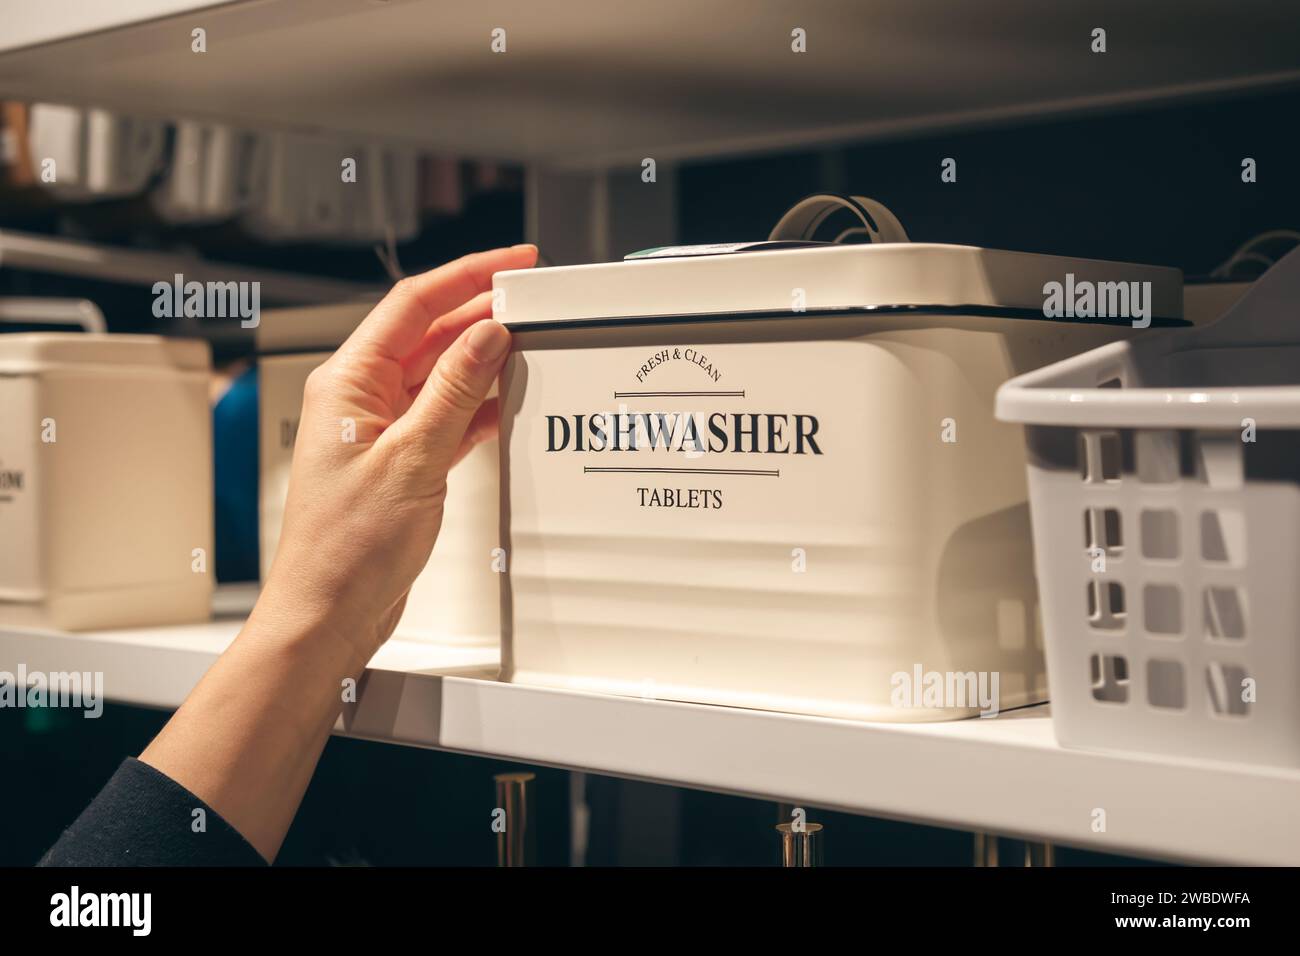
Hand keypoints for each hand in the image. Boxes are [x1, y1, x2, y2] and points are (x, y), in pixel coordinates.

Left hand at [258, 244, 537, 667]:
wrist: (329, 614)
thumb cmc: (343, 549)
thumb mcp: (411, 460)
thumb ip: (452, 393)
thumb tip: (487, 336)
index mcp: (347, 383)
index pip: (412, 304)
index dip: (466, 276)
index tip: (511, 262)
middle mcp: (360, 399)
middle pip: (428, 334)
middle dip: (480, 314)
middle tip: (531, 301)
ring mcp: (382, 430)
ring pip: (440, 375)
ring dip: (482, 360)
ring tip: (528, 344)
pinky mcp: (402, 463)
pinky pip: (446, 416)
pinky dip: (477, 406)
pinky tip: (506, 400)